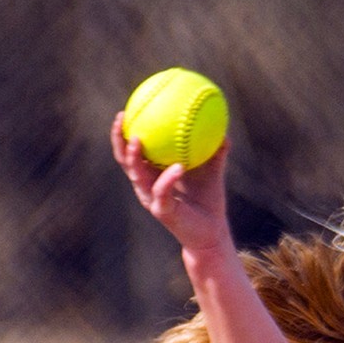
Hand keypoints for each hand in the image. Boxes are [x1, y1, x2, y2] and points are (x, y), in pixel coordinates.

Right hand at [111, 112, 232, 257]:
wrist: (212, 232)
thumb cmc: (209, 201)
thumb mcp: (213, 172)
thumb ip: (216, 151)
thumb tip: (224, 128)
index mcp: (153, 174)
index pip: (132, 151)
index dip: (125, 132)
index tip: (125, 110)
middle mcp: (147, 186)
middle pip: (124, 160)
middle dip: (119, 139)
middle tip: (121, 118)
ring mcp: (152, 199)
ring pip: (136, 175)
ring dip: (134, 156)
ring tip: (137, 138)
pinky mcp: (162, 211)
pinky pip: (162, 191)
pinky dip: (168, 178)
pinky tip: (178, 166)